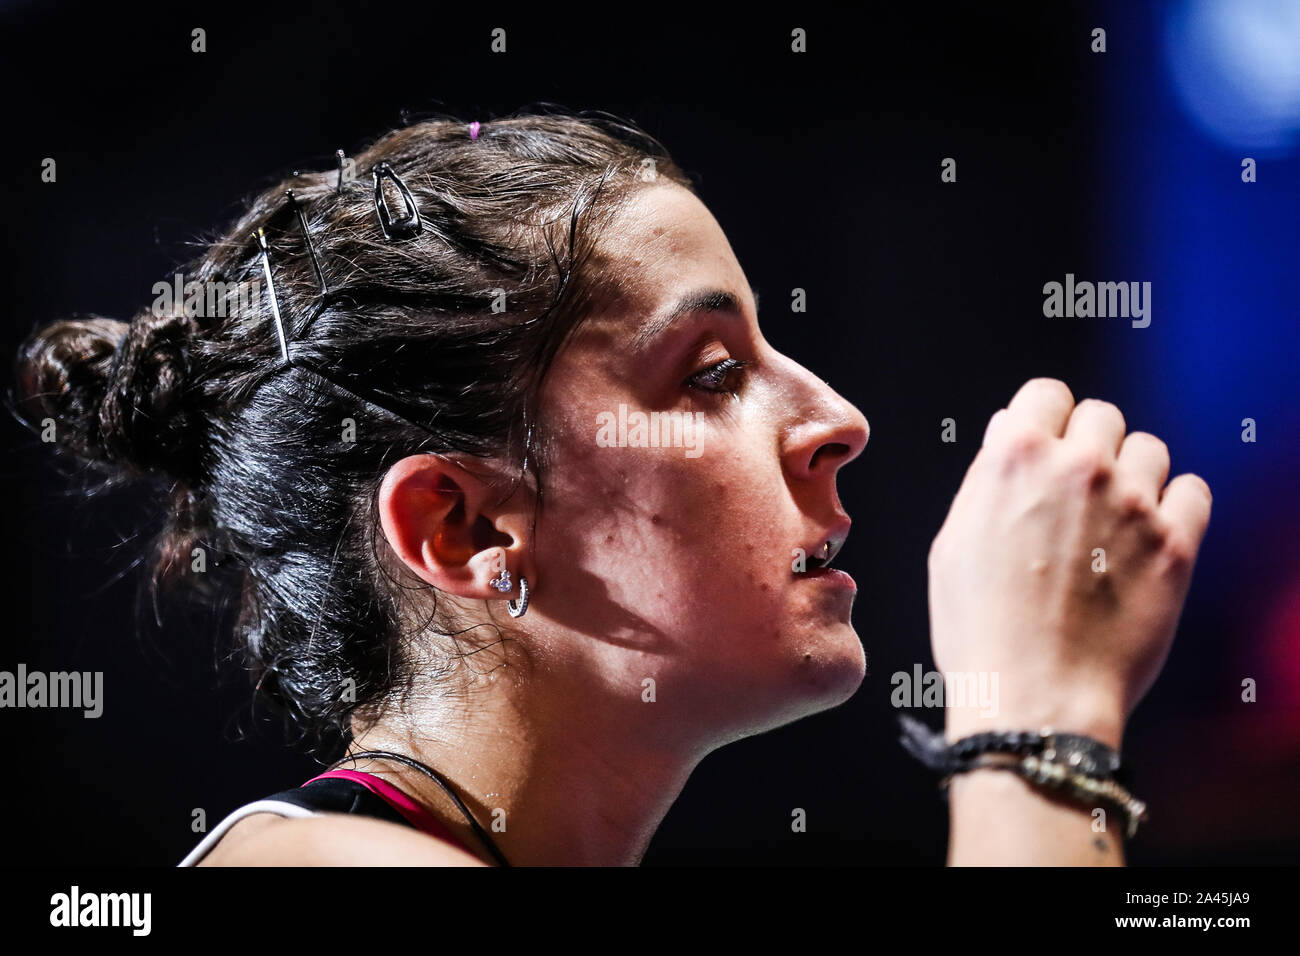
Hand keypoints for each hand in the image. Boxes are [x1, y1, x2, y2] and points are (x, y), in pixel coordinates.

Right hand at [927, 378, 1211, 746]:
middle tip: (1076, 495)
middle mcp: (1078, 467)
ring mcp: (1132, 503)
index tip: (1047, 447)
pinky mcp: (1176, 543)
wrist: (1034, 695)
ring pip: (1149, 449)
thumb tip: (1011, 433)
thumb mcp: (953, 542)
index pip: (1046, 394)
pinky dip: (1176, 505)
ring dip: (1132, 474)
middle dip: (1088, 446)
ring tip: (1113, 521)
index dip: (1044, 421)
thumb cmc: (979, 628)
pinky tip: (1149, 536)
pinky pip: (1193, 490)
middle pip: (1102, 416)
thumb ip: (987, 479)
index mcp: (1015, 457)